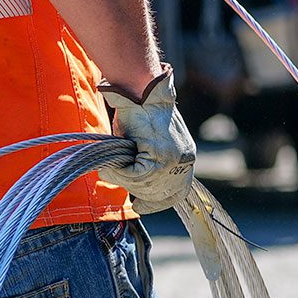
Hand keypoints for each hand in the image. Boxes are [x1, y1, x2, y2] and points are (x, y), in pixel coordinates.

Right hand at [99, 65, 196, 211]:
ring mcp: (174, 159)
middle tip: (124, 188)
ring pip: (145, 186)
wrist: (143, 91)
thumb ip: (145, 163)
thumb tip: (133, 186)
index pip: (178, 191)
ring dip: (125, 180)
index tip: (142, 206)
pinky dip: (119, 173)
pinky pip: (135, 176)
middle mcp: (185, 160)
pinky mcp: (160, 156)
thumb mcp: (148, 141)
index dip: (159, 203)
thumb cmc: (141, 111)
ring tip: (112, 171)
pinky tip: (111, 166)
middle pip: (160, 193)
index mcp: (186, 156)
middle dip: (139, 194)